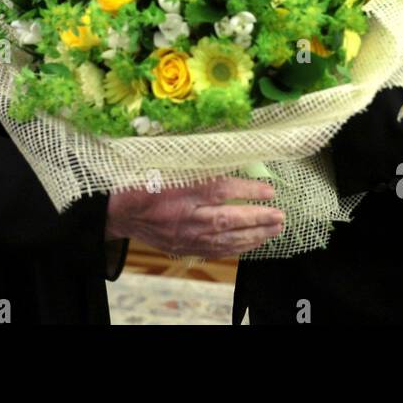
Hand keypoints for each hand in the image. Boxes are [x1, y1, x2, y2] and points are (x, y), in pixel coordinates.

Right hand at [105, 177, 284, 258]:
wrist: (121, 211)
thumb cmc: (146, 182)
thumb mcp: (170, 164)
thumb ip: (200, 162)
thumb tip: (234, 152)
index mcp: (181, 190)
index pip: (221, 190)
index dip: (248, 190)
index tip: (270, 190)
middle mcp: (185, 216)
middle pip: (228, 219)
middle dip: (258, 219)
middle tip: (281, 216)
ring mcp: (185, 236)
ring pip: (226, 239)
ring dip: (254, 235)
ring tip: (275, 229)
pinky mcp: (184, 247)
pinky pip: (216, 250)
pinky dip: (237, 247)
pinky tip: (253, 242)